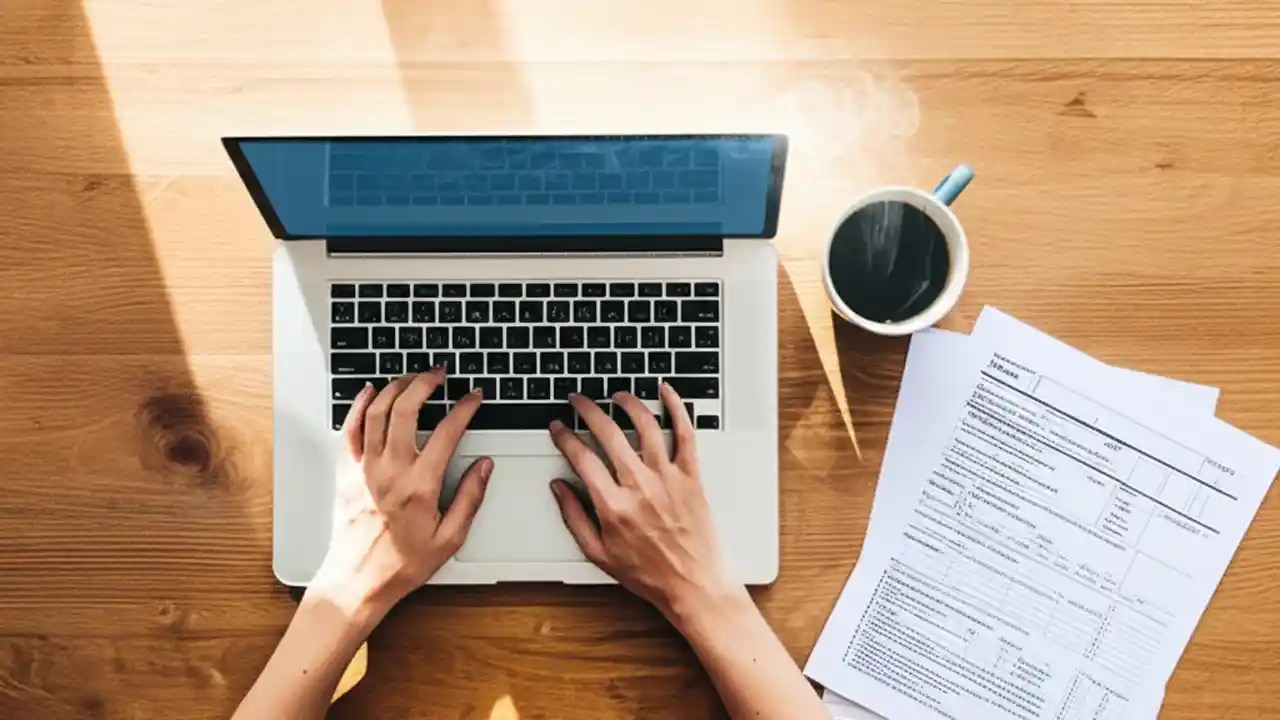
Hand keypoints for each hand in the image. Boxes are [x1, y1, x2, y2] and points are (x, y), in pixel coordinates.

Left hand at [309, 369, 491, 622]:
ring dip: (396, 387)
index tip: (474, 398)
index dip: (465, 408)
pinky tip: (370, 392)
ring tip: (411, 377)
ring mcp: (364, 469)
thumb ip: (470, 497)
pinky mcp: (346, 472)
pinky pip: (350, 429)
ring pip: (377, 411)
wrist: (357, 580)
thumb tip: (484, 466)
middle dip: (425, 382)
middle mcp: (390, 471)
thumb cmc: (402, 564)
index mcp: (420, 485)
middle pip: (406, 408)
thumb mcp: (450, 538)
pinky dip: (359, 405)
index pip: (448, 431)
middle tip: (439, 374)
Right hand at [547, 385, 741, 622]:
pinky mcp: (691, 476)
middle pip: (609, 433)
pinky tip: (666, 391)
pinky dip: (677, 408)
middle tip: (579, 400)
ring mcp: (668, 478)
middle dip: (588, 409)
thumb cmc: (649, 574)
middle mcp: (640, 487)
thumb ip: (574, 517)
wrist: (694, 584)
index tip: (559, 427)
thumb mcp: (598, 553)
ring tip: (617, 395)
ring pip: (645, 425)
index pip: (581, 458)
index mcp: (614, 506)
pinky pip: (685, 433)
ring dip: (627, 403)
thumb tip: (558, 487)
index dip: (565, 437)